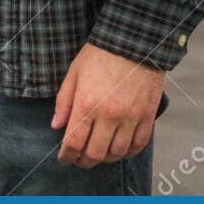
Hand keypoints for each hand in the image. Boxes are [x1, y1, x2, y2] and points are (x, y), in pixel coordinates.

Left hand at [52, 43, 164, 166]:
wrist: (133, 42)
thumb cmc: (100, 55)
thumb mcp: (74, 73)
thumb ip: (64, 102)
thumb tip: (56, 126)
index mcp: (87, 104)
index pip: (74, 142)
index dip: (66, 155)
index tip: (64, 158)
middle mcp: (109, 115)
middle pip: (95, 153)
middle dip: (83, 161)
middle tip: (79, 160)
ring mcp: (130, 117)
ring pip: (117, 153)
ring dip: (105, 158)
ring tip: (98, 154)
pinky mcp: (147, 116)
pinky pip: (138, 144)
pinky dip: (128, 152)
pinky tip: (119, 150)